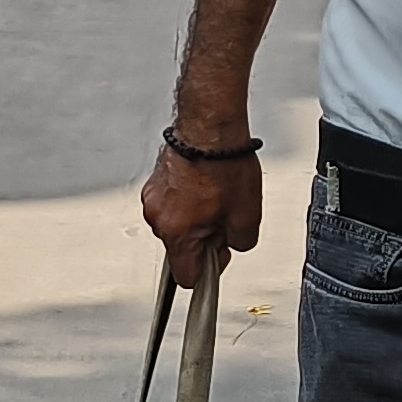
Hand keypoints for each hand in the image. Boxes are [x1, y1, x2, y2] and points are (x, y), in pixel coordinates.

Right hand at [141, 127, 260, 298]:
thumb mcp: (248, 215)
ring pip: (176, 225)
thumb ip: (240, 244)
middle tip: (225, 217)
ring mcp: (152, 198)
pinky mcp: (154, 182)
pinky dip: (187, 200)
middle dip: (203, 239)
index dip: (208, 271)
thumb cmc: (224, 163)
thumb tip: (232, 246)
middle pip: (180, 248)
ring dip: (195, 218)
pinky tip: (205, 183)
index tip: (219, 257)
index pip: (186, 277)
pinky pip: (172, 204)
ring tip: (216, 194)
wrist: (208, 125)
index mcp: (177, 232)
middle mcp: (157, 217)